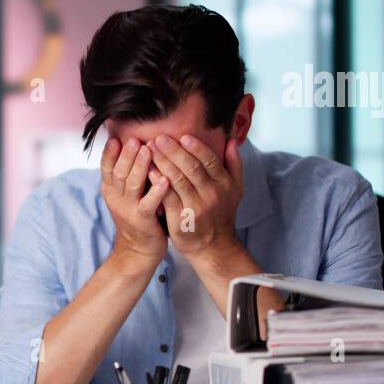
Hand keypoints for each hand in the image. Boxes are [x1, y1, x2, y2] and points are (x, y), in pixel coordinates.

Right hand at [100, 136, 169, 268]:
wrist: (137, 251)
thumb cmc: (136, 217)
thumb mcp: (124, 195)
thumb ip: (126, 175)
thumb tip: (133, 146)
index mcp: (110, 190)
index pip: (106, 167)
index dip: (110, 153)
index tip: (115, 137)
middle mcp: (115, 198)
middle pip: (119, 172)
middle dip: (127, 154)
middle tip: (135, 138)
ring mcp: (128, 209)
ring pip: (132, 184)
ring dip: (140, 166)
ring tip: (148, 149)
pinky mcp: (142, 220)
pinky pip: (149, 203)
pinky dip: (156, 191)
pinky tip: (165, 179)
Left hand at [147, 133, 242, 263]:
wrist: (213, 247)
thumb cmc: (221, 215)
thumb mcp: (235, 190)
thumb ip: (233, 164)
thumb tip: (229, 141)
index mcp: (224, 184)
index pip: (210, 160)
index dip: (196, 147)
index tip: (183, 136)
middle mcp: (212, 194)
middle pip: (192, 167)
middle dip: (174, 151)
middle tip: (159, 138)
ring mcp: (196, 207)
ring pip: (178, 179)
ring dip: (162, 162)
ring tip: (150, 149)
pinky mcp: (181, 218)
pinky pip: (167, 196)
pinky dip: (157, 182)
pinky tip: (148, 170)